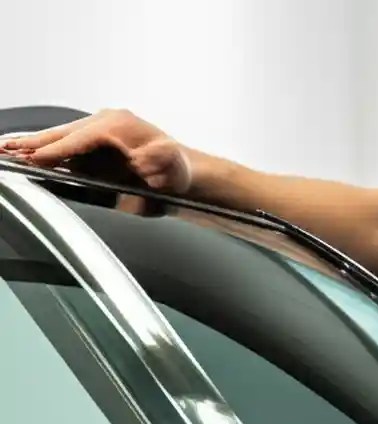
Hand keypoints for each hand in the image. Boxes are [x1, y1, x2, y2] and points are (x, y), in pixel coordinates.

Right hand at [1, 108, 192, 192]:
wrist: (186, 175)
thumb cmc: (179, 173)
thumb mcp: (174, 167)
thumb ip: (160, 160)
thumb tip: (148, 157)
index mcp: (120, 126)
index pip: (80, 138)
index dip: (56, 150)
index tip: (36, 159)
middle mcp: (108, 121)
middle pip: (64, 133)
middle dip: (34, 143)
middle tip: (8, 150)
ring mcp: (101, 128)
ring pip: (61, 136)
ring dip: (33, 143)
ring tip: (7, 149)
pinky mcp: (98, 139)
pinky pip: (68, 142)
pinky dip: (48, 147)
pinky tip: (29, 152)